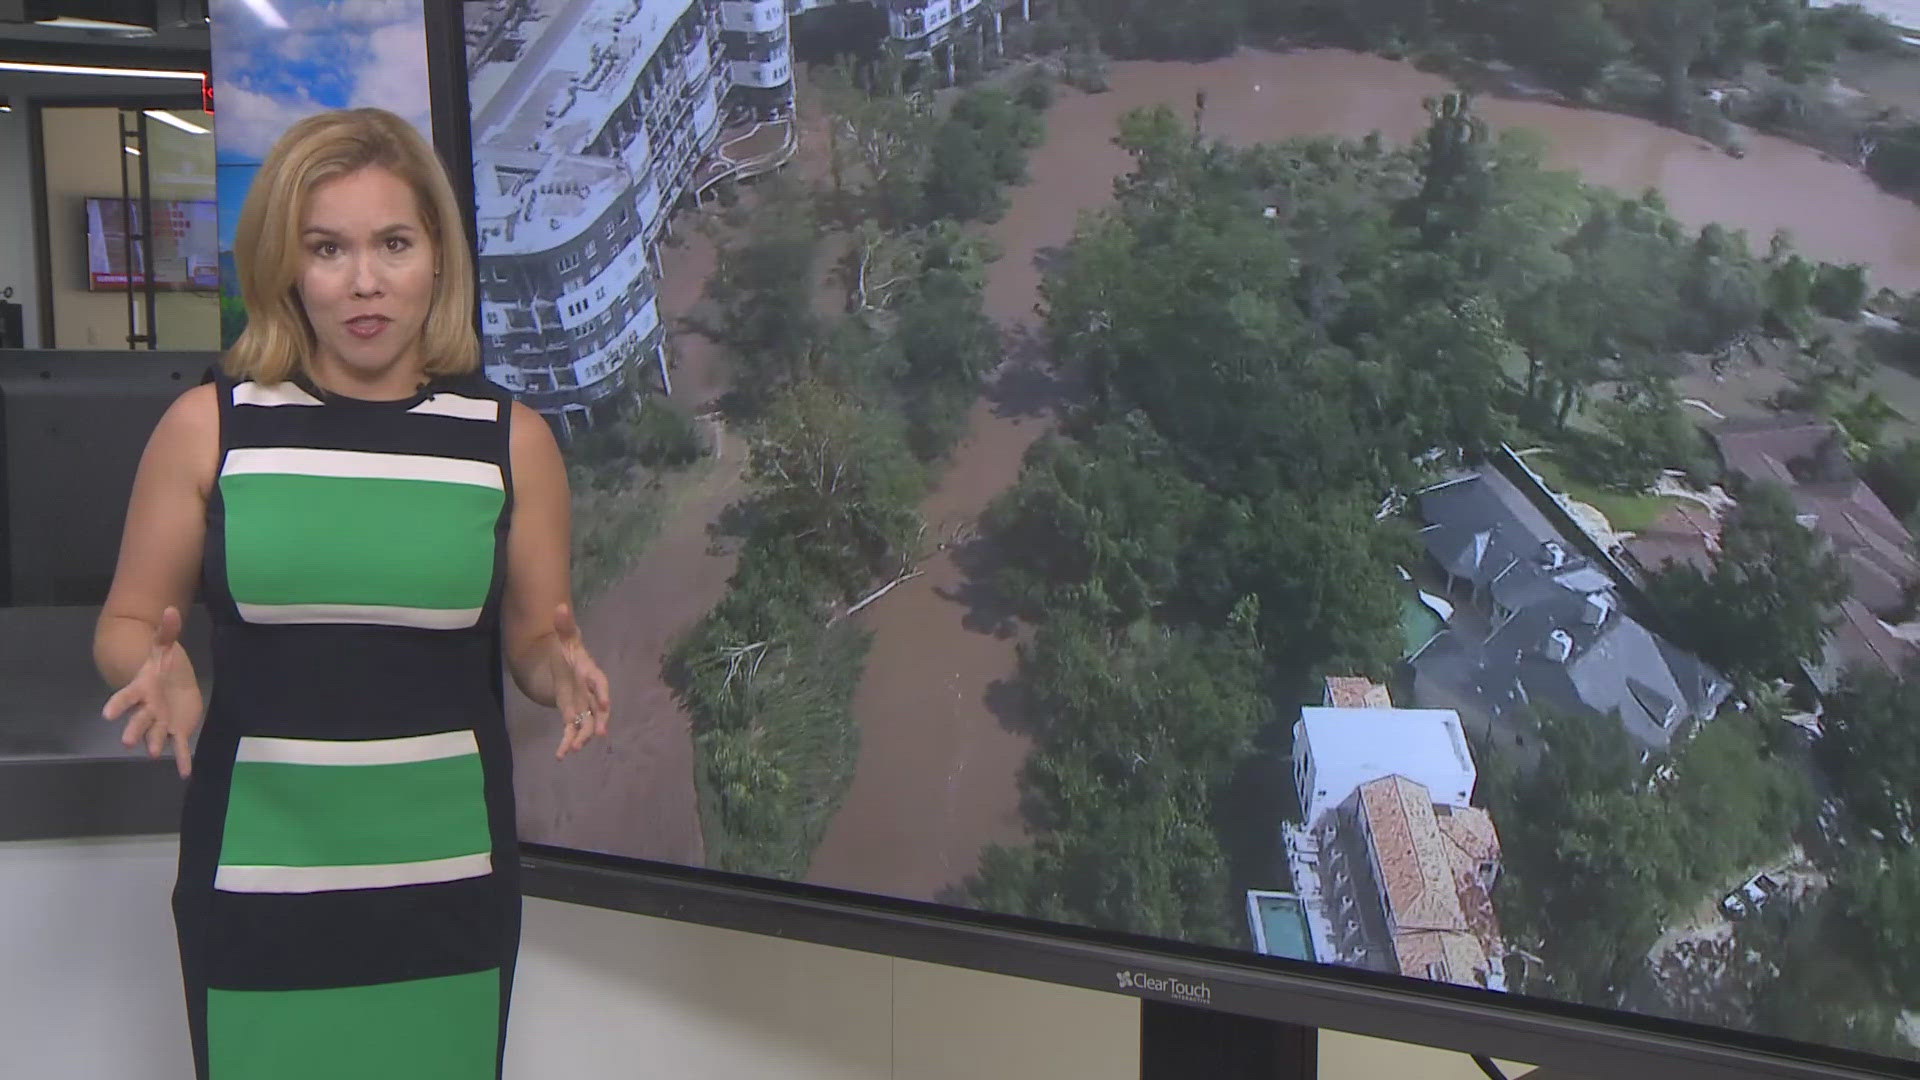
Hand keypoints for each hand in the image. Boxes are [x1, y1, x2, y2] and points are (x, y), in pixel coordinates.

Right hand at [102, 606, 202, 778]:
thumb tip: (171, 609)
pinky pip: (180, 748)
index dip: (118, 705)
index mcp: (142, 689)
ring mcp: (161, 722)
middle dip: (133, 729)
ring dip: (155, 744)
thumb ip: (167, 631)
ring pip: (156, 735)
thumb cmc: (163, 666)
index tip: (107, 715)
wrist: (172, 682)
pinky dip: (183, 760)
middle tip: (126, 741)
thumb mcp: (165, 647)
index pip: (126, 697)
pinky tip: (186, 774)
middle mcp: (148, 709)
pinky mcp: (177, 731)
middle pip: (138, 720)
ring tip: (154, 754)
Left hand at [548, 603, 611, 760]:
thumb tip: (559, 607)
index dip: (602, 693)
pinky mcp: (572, 714)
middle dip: (599, 721)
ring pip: (587, 723)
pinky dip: (567, 742)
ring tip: (575, 748)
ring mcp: (583, 705)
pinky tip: (561, 755)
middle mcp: (591, 692)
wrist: (565, 663)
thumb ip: (563, 624)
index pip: (600, 683)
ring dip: (583, 736)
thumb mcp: (565, 636)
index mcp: (591, 673)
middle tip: (600, 733)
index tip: (605, 704)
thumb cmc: (569, 649)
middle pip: (598, 709)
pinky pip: (573, 730)